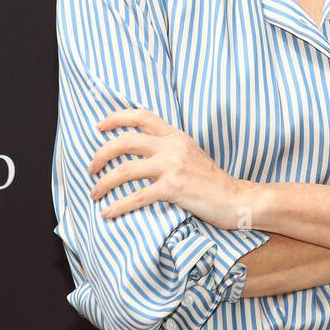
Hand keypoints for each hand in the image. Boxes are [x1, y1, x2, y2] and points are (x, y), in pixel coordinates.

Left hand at [88, 107, 254, 229]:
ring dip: (104, 183)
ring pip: (125, 170)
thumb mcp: (192, 155)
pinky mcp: (174, 188)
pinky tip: (108, 213)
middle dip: (101, 154)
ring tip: (94, 193)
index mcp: (176, 136)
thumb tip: (144, 153)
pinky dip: (118, 206)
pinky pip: (137, 197)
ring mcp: (172, 167)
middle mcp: (172, 147)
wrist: (238, 199)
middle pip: (125, 141)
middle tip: (91, 168)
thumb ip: (171, 149)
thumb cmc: (214, 183)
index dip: (117, 118)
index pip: (142, 116)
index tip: (99, 126)